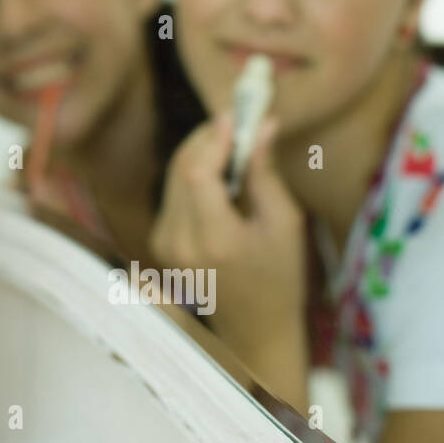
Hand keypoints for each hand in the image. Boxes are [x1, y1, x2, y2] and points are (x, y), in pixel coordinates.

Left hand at [150, 112, 306, 352]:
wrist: (255, 327)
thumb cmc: (281, 276)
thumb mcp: (284, 223)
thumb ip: (264, 173)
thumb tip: (261, 124)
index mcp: (214, 239)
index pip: (197, 172)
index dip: (212, 139)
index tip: (233, 115)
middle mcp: (179, 241)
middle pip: (180, 169)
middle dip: (205, 138)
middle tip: (234, 120)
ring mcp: (164, 243)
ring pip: (173, 178)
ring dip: (198, 153)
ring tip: (231, 140)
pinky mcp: (159, 242)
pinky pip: (172, 194)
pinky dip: (192, 174)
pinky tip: (218, 170)